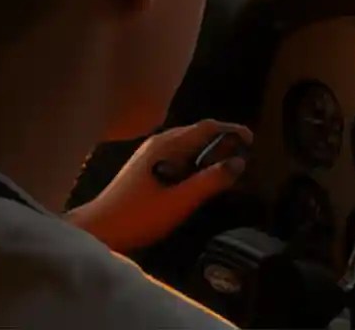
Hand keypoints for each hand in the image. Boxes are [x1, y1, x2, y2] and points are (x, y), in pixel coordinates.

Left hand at [66, 119, 252, 253]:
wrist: (101, 228)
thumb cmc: (140, 215)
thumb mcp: (181, 201)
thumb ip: (211, 180)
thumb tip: (239, 162)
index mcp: (168, 145)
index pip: (207, 126)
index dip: (232, 130)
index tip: (252, 139)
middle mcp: (159, 142)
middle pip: (197, 131)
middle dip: (223, 139)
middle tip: (245, 154)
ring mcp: (150, 152)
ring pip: (188, 143)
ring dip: (209, 150)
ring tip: (228, 165)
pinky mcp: (146, 165)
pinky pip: (178, 153)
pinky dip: (196, 159)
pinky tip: (202, 175)